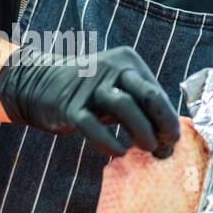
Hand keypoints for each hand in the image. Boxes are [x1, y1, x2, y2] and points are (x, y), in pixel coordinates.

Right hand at [0, 44, 180, 158]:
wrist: (40, 84)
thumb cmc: (90, 94)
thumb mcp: (118, 91)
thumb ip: (142, 111)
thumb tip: (168, 146)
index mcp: (127, 61)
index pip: (156, 91)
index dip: (168, 119)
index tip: (172, 140)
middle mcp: (111, 68)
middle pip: (147, 95)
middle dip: (162, 123)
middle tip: (165, 145)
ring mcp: (88, 86)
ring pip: (123, 106)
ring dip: (141, 131)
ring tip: (146, 149)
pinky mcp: (69, 105)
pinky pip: (92, 125)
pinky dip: (108, 142)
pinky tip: (118, 152)